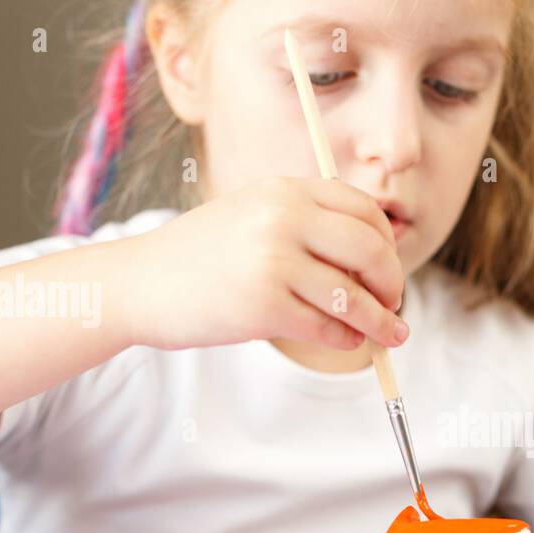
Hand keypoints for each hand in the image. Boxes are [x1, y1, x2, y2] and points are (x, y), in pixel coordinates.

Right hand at [120, 177, 406, 351]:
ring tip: (387, 334)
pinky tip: (348, 342)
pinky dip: (347, 339)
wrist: (140, 283)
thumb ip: (307, 224)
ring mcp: (274, 261)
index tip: (388, 270)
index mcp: (285, 190)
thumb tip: (377, 263)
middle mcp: (284, 217)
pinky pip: (328, 327)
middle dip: (392, 284)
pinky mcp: (264, 306)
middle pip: (372, 251)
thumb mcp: (254, 215)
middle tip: (393, 305)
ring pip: (354, 297)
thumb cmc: (203, 257)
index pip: (364, 211)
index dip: (388, 245)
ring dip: (379, 322)